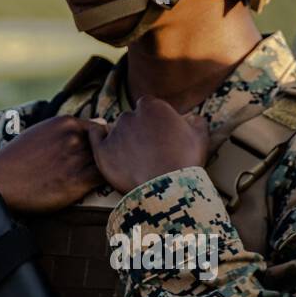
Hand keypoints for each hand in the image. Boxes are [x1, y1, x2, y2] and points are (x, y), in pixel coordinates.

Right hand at [0, 116, 107, 212]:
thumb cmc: (18, 161)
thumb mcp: (40, 134)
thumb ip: (67, 131)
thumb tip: (101, 123)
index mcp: (65, 122)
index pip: (100, 129)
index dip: (101, 145)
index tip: (96, 158)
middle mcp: (73, 137)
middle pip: (107, 145)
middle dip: (109, 157)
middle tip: (105, 171)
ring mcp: (76, 158)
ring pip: (108, 161)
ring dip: (109, 171)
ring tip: (103, 180)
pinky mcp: (78, 181)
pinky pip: (105, 178)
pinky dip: (108, 182)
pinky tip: (98, 189)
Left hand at [89, 96, 209, 194]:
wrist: (168, 189)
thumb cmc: (186, 162)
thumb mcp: (201, 137)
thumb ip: (195, 120)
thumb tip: (190, 117)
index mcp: (153, 107)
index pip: (148, 107)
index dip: (153, 121)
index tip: (158, 136)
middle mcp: (131, 115)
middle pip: (132, 119)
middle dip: (138, 131)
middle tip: (148, 151)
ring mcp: (115, 133)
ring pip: (116, 131)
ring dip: (123, 139)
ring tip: (133, 159)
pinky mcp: (102, 151)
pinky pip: (95, 137)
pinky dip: (97, 137)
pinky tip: (104, 141)